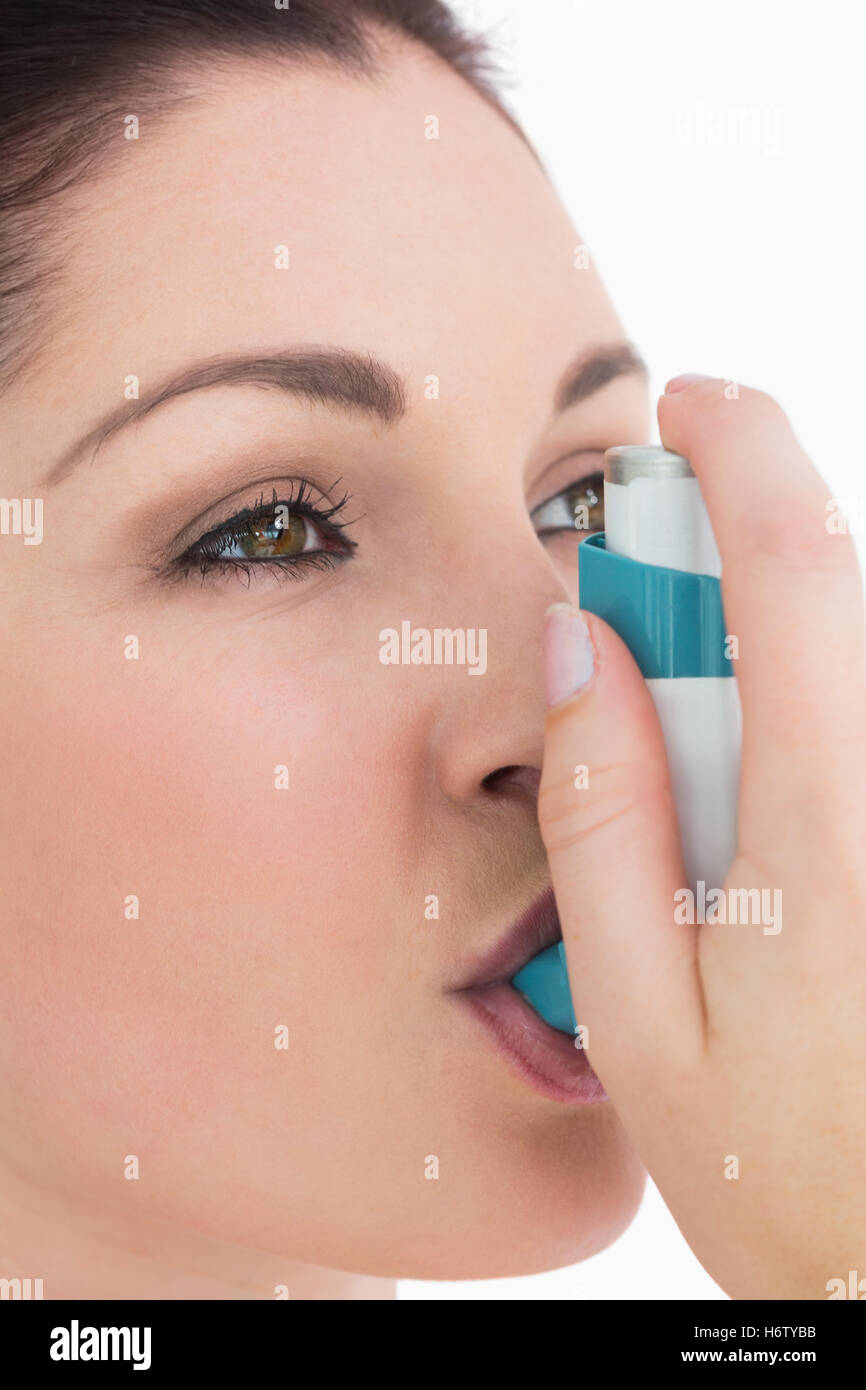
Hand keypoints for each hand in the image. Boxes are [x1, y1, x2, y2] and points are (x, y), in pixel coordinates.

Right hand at [538, 376, 865, 1298]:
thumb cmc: (782, 1165)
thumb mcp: (640, 1012)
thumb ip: (603, 818)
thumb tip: (582, 652)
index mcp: (826, 826)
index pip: (797, 568)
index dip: (741, 452)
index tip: (686, 404)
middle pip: (831, 591)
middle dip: (730, 548)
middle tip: (639, 607)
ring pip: (849, 652)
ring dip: (767, 633)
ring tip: (687, 735)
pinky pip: (854, 716)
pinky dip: (802, 699)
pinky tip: (750, 789)